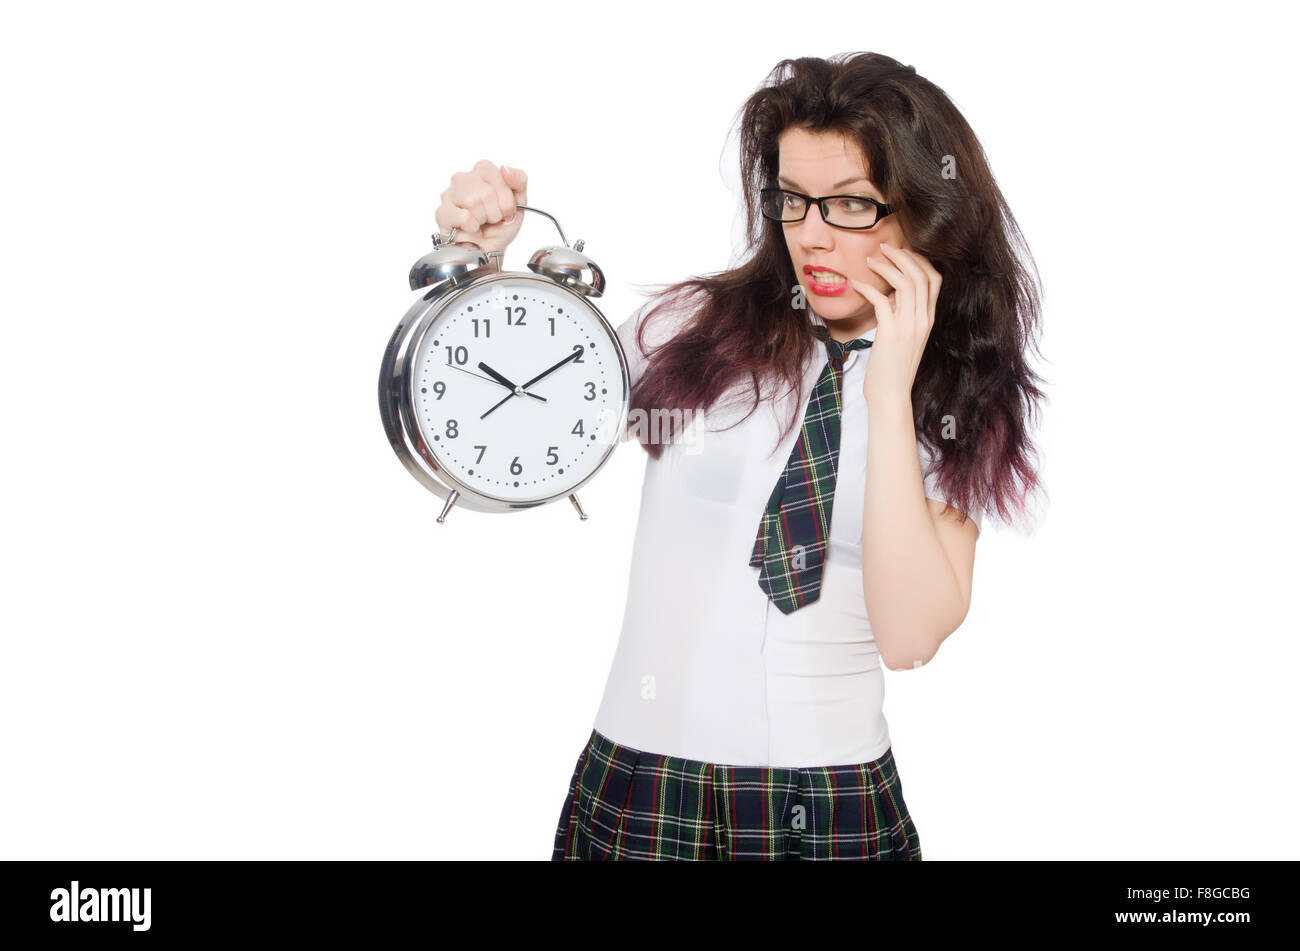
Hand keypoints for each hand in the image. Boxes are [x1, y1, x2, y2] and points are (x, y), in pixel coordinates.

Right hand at [435, 160, 528, 254]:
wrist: (491, 249)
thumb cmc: (501, 225)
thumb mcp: (519, 202)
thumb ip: (519, 180)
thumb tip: (505, 168)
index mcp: (482, 172)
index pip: (497, 174)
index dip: (505, 196)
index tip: (504, 208)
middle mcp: (462, 178)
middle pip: (486, 191)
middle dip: (495, 211)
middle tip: (492, 218)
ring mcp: (449, 195)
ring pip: (473, 201)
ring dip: (483, 218)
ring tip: (481, 222)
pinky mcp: (442, 213)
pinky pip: (464, 217)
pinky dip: (472, 227)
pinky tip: (470, 228)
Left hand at [847, 243, 941, 405]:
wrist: (891, 395)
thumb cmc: (892, 368)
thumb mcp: (903, 337)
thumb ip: (901, 315)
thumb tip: (890, 296)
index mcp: (928, 319)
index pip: (934, 279)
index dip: (919, 260)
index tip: (902, 252)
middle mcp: (922, 320)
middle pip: (921, 275)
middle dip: (903, 256)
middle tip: (884, 247)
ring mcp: (909, 326)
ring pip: (906, 283)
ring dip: (887, 267)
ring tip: (870, 260)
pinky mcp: (891, 333)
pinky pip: (881, 300)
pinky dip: (868, 287)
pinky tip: (856, 284)